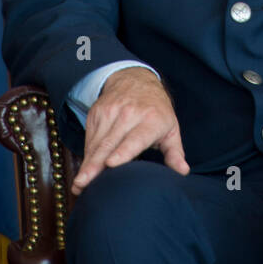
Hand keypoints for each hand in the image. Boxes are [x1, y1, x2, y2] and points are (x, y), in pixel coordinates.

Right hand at [71, 67, 188, 194]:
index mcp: (150, 120)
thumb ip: (175, 152)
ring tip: (79, 184)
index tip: (111, 164)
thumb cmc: (156, 110)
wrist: (135, 79)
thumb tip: (183, 172)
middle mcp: (129, 114)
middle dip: (95, 165)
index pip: (135, 138)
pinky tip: (84, 171)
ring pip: (96, 143)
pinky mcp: (96, 112)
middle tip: (83, 184)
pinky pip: (89, 138)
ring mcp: (110, 112)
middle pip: (109, 144)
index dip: (123, 151)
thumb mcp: (170, 128)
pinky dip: (86, 155)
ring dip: (86, 164)